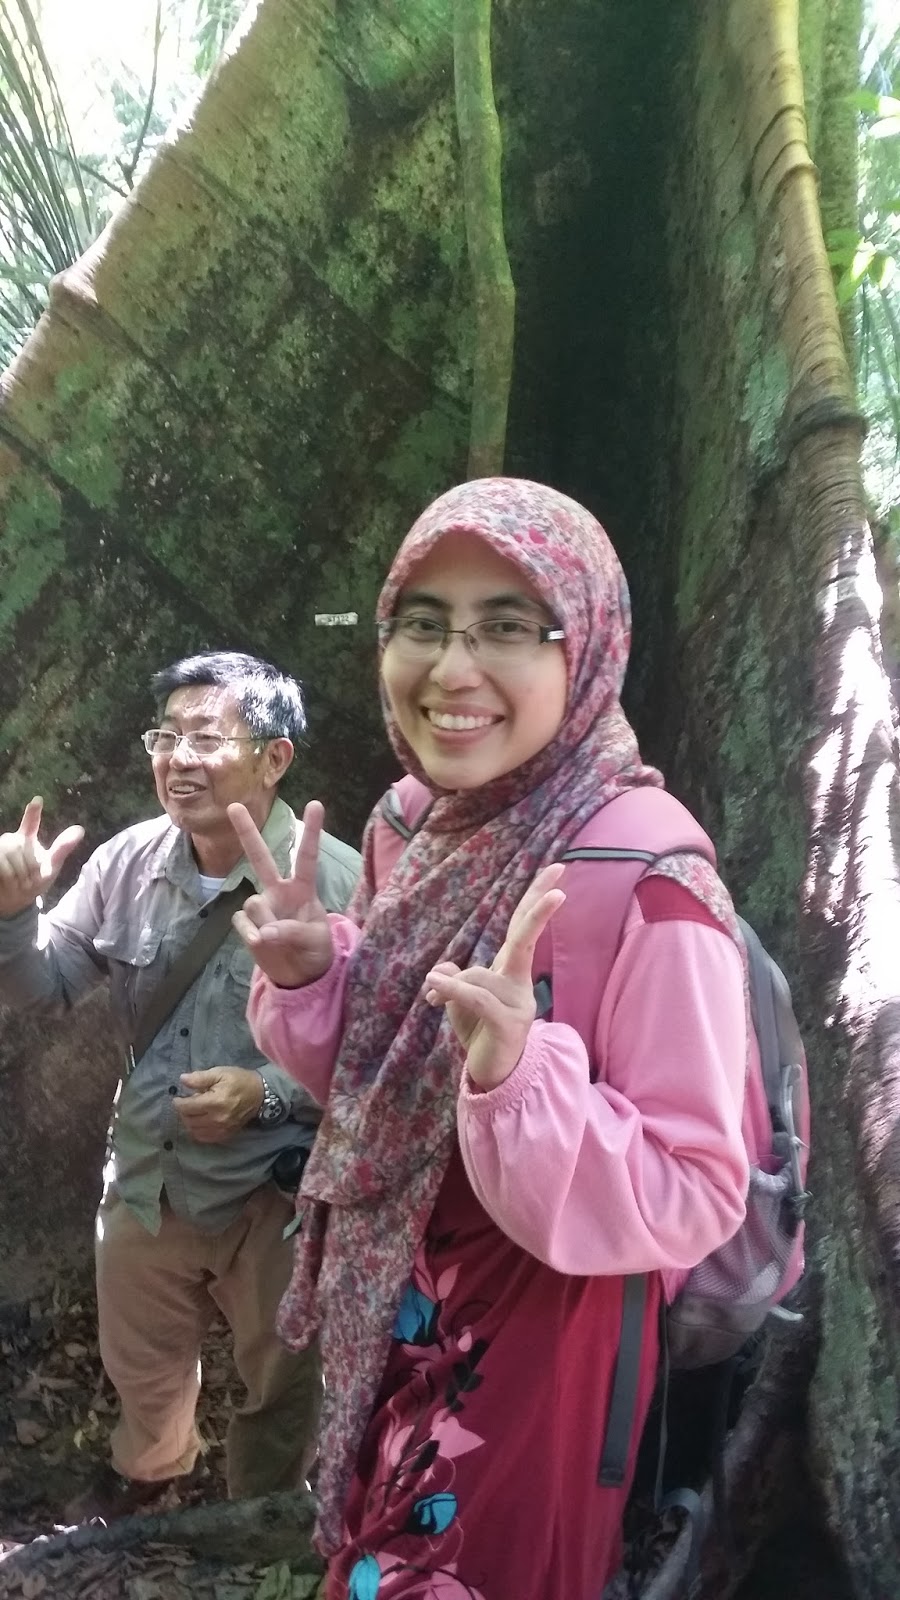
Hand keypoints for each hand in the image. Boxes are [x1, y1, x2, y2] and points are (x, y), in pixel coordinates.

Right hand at [0, 797, 83, 917]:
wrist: (14, 903)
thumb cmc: (32, 884)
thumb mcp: (50, 868)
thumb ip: (62, 848)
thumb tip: (81, 828)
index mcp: (27, 840)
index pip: (30, 822)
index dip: (33, 812)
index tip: (38, 800)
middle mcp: (11, 840)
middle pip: (22, 848)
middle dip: (28, 868)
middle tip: (28, 881)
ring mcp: (0, 848)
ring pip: (11, 856)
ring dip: (19, 876)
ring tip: (19, 884)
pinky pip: (2, 865)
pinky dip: (9, 877)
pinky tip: (8, 884)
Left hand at [174, 1067, 264, 1142]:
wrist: (260, 1094)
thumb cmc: (239, 1080)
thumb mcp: (220, 1073)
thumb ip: (200, 1078)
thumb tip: (182, 1079)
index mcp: (215, 1102)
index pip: (187, 1107)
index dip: (178, 1103)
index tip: (177, 1098)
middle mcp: (217, 1118)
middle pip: (189, 1120)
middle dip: (183, 1112)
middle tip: (186, 1103)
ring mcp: (221, 1129)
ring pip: (194, 1131)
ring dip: (189, 1122)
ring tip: (193, 1112)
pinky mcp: (225, 1135)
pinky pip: (204, 1138)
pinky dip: (198, 1132)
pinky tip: (199, 1123)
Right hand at [228, 800, 334, 988]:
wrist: (299, 976)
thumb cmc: (315, 950)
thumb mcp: (314, 940)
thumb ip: (291, 932)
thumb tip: (263, 933)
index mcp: (303, 889)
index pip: (307, 857)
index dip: (312, 832)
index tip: (315, 803)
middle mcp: (279, 891)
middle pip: (261, 858)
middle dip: (247, 832)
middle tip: (234, 806)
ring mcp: (261, 906)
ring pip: (254, 902)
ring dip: (265, 922)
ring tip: (278, 939)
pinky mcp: (247, 924)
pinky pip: (241, 920)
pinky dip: (249, 932)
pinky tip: (257, 942)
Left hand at [424, 865, 565, 1091]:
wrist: (495, 1078)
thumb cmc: (481, 1034)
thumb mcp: (461, 1002)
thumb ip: (454, 979)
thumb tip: (442, 968)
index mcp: (512, 971)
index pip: (523, 927)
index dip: (536, 898)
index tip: (556, 870)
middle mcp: (520, 982)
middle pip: (527, 936)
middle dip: (540, 906)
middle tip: (560, 879)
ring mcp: (519, 1003)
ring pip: (479, 975)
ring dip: (449, 986)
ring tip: (434, 997)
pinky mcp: (509, 1024)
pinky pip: (476, 997)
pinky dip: (451, 990)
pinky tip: (434, 988)